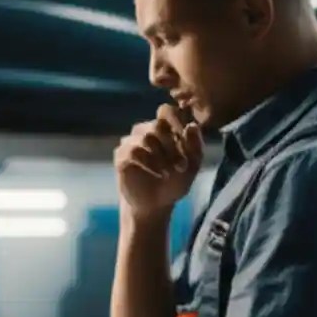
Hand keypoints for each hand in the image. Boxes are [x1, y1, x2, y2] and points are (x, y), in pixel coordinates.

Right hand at [115, 104, 203, 218]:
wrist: (156, 205)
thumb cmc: (174, 183)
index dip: (177, 121)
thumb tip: (192, 125)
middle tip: (181, 166)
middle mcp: (146, 131)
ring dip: (162, 156)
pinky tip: (158, 174)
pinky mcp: (121, 156)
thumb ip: (195, 146)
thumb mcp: (192, 166)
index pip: (167, 111)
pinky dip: (149, 162)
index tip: (187, 139)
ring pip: (145, 137)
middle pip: (157, 125)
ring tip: (170, 172)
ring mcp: (131, 142)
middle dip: (172, 145)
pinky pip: (133, 151)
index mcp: (164, 129)